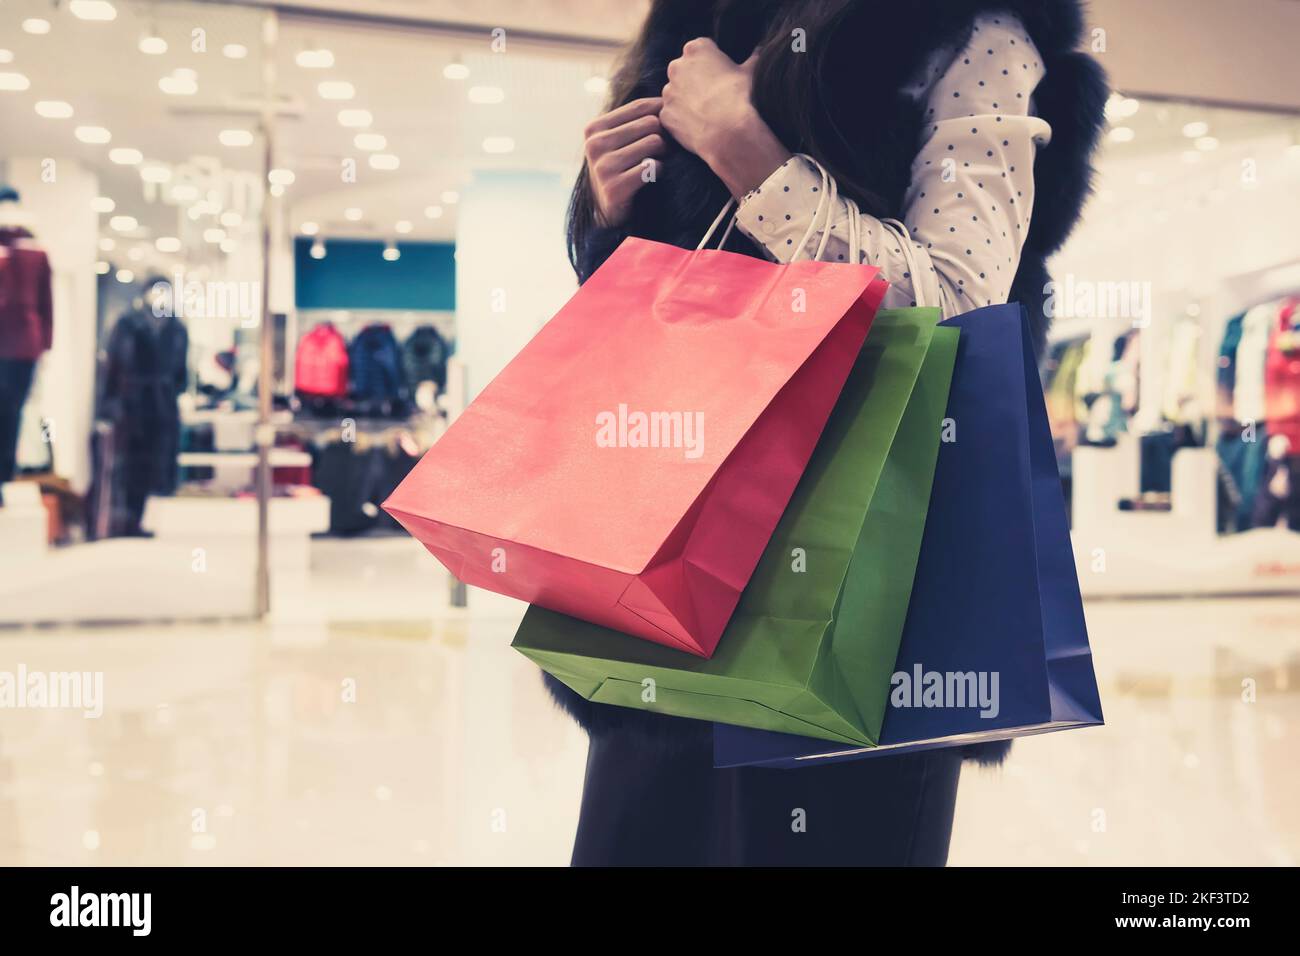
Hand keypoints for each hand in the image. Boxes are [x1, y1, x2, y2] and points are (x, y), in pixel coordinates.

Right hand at [582, 97, 665, 226]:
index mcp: (594, 128)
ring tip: (660, 160)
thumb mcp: (618, 142)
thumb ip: (634, 120)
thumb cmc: (620, 170)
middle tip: (667, 148)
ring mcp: (603, 166)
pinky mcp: (615, 187)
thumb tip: (668, 95)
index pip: (640, 107)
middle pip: (650, 123)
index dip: (662, 113)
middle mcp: (595, 145)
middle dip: (664, 135)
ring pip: (653, 143)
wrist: (607, 212)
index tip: (671, 125)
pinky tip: (653, 176)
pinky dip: (659, 171)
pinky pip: (653, 167)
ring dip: (663, 153)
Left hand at [661, 38, 791, 197]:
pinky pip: (673, 115)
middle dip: (696, 80)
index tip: (723, 76)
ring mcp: (668, 92)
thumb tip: (759, 51)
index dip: (714, 64)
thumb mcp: (752, 72)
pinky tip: (699, 127)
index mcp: (697, 48)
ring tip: (708, 113)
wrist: (729, 134)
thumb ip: (753, 58)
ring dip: (688, 100)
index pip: (703, 50)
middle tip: (715, 96)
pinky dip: (683, 120)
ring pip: (677, 93)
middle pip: (685, 70)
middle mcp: (677, 66)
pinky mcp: (665, 115)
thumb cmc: (742, 98)